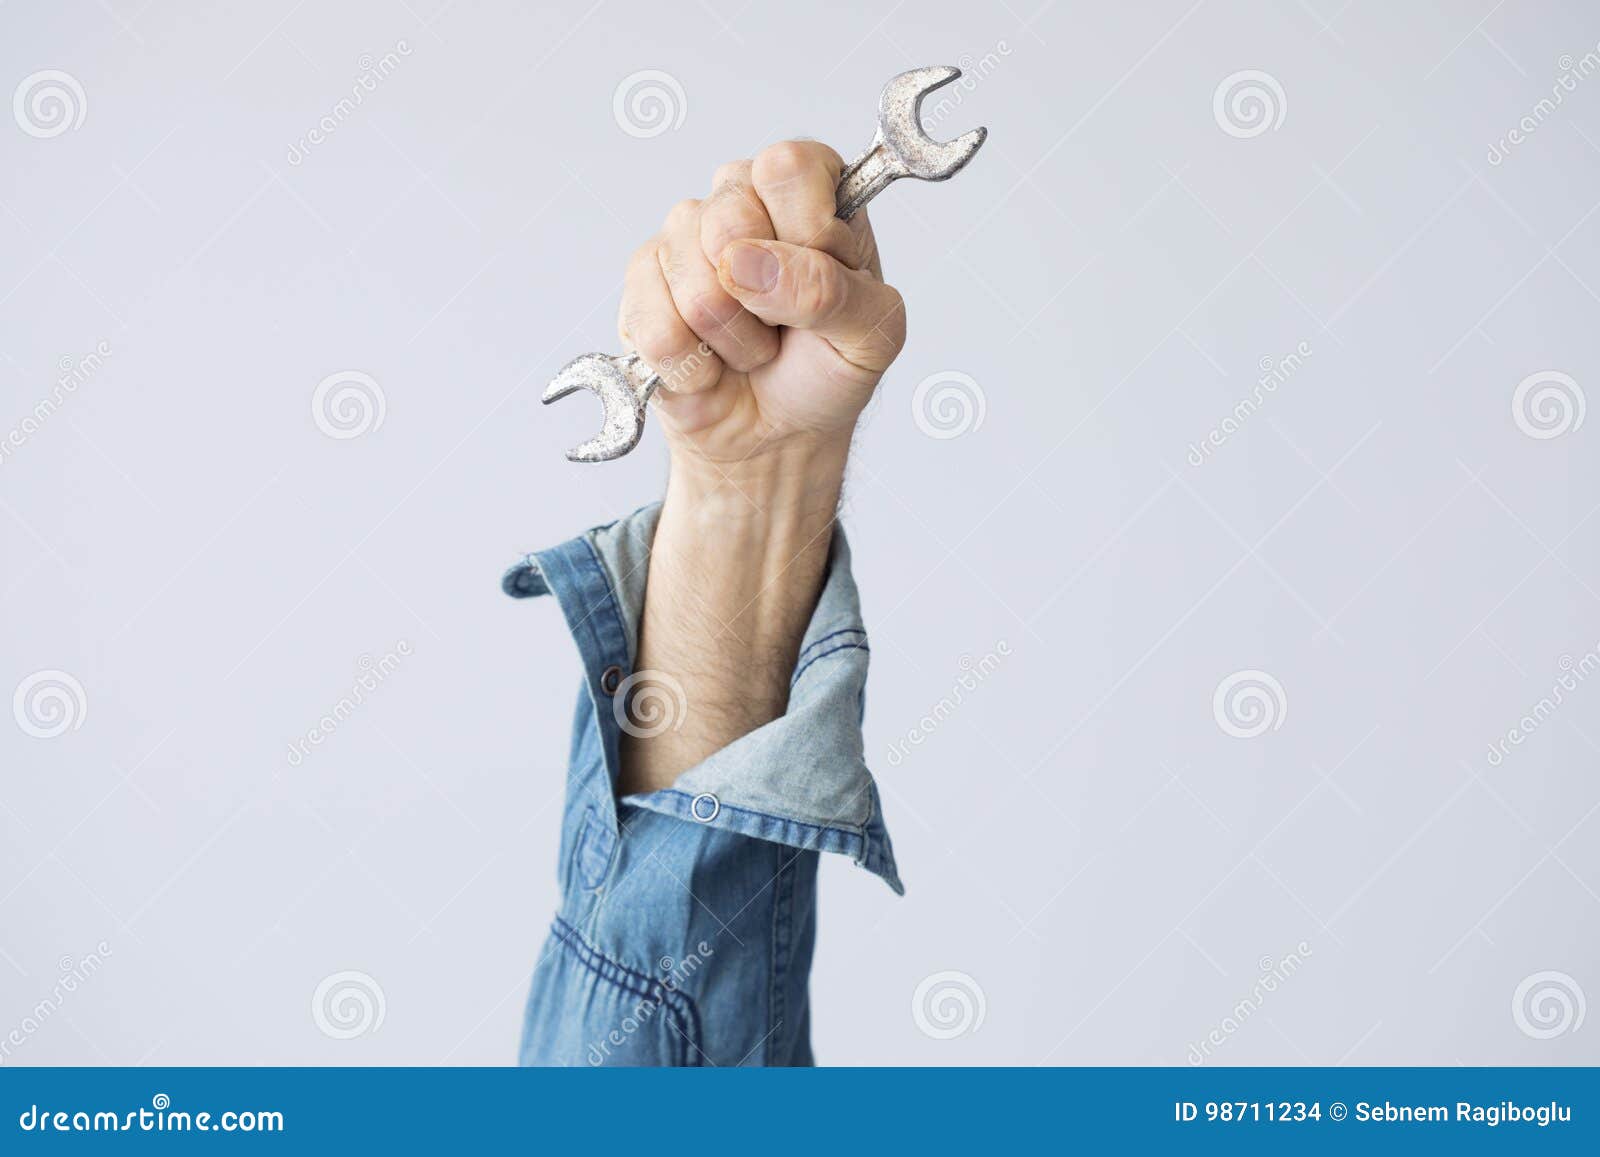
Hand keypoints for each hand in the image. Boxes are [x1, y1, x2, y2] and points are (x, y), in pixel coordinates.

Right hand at [618, 140, 906, 481]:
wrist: (776, 433)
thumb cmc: (828, 371)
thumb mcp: (870, 335)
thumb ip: (828, 289)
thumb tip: (745, 260)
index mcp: (809, 189)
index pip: (787, 167)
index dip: (805, 232)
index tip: (825, 276)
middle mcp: (740, 197)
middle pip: (728, 216)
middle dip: (763, 298)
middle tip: (783, 324)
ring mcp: (682, 238)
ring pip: (692, 279)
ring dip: (732, 339)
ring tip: (751, 348)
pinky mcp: (640, 286)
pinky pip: (656, 325)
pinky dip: (694, 366)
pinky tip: (710, 365)